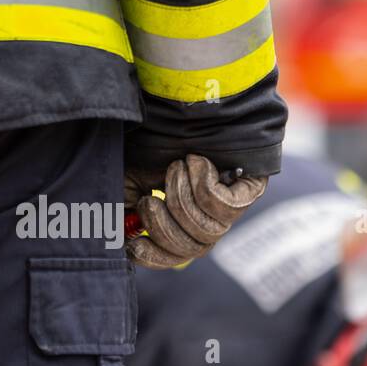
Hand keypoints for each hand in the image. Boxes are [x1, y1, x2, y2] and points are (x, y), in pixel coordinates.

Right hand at [124, 154, 265, 267]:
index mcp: (181, 222)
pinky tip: (197, 163)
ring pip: (207, 231)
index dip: (155, 257)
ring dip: (181, 197)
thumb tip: (116, 243)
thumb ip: (119, 213)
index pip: (174, 257)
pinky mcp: (250, 192)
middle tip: (153, 197)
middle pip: (191, 250)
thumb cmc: (153, 143)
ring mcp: (230, 208)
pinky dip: (203, 183)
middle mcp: (208, 220)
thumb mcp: (127, 181)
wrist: (181, 108)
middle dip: (164, 225)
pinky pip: (224, 207)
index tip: (135, 244)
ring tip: (176, 168)